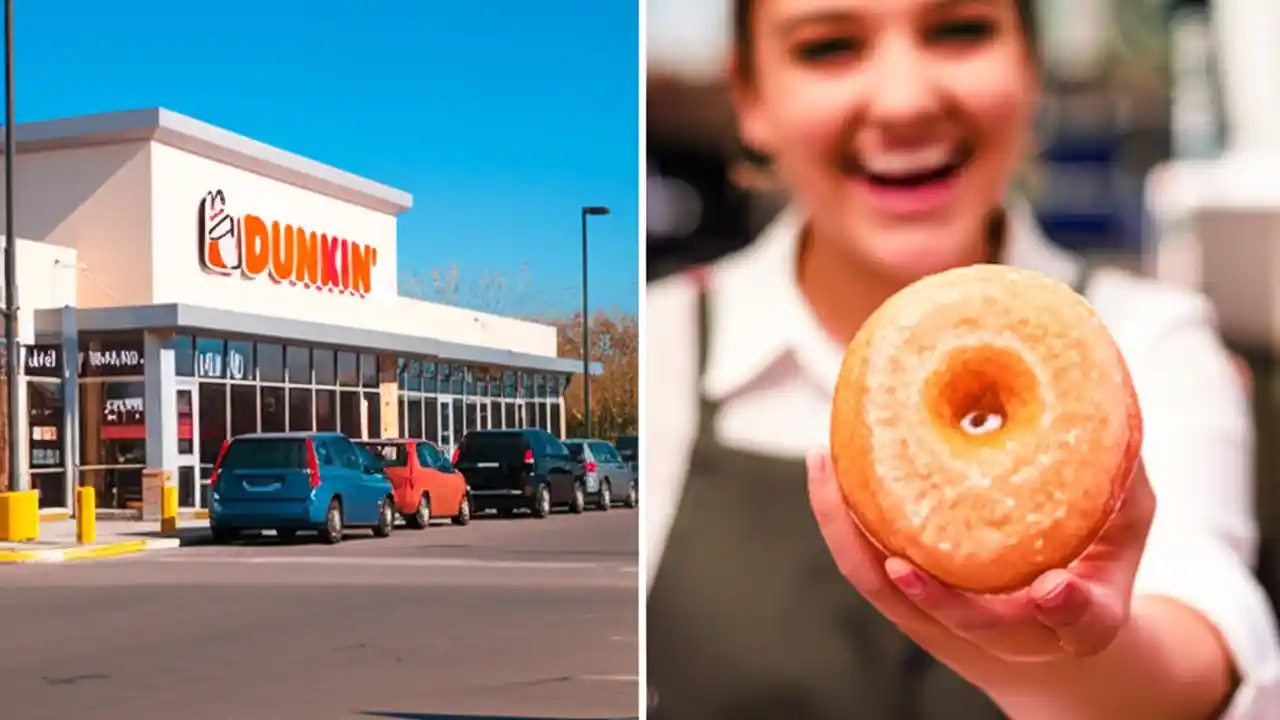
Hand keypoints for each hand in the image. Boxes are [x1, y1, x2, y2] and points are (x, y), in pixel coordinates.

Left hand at [806, 449, 1155, 672]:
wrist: (1048, 621)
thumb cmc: (1089, 560)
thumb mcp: (1121, 526)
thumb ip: (1118, 479)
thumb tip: (1106, 399)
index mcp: (1080, 618)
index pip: (1083, 623)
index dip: (1069, 608)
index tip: (1055, 589)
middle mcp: (1014, 630)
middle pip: (972, 627)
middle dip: (938, 602)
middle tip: (903, 567)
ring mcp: (954, 618)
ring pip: (897, 595)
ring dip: (856, 541)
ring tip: (830, 472)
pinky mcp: (909, 598)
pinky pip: (866, 565)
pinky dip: (840, 520)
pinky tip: (825, 464)